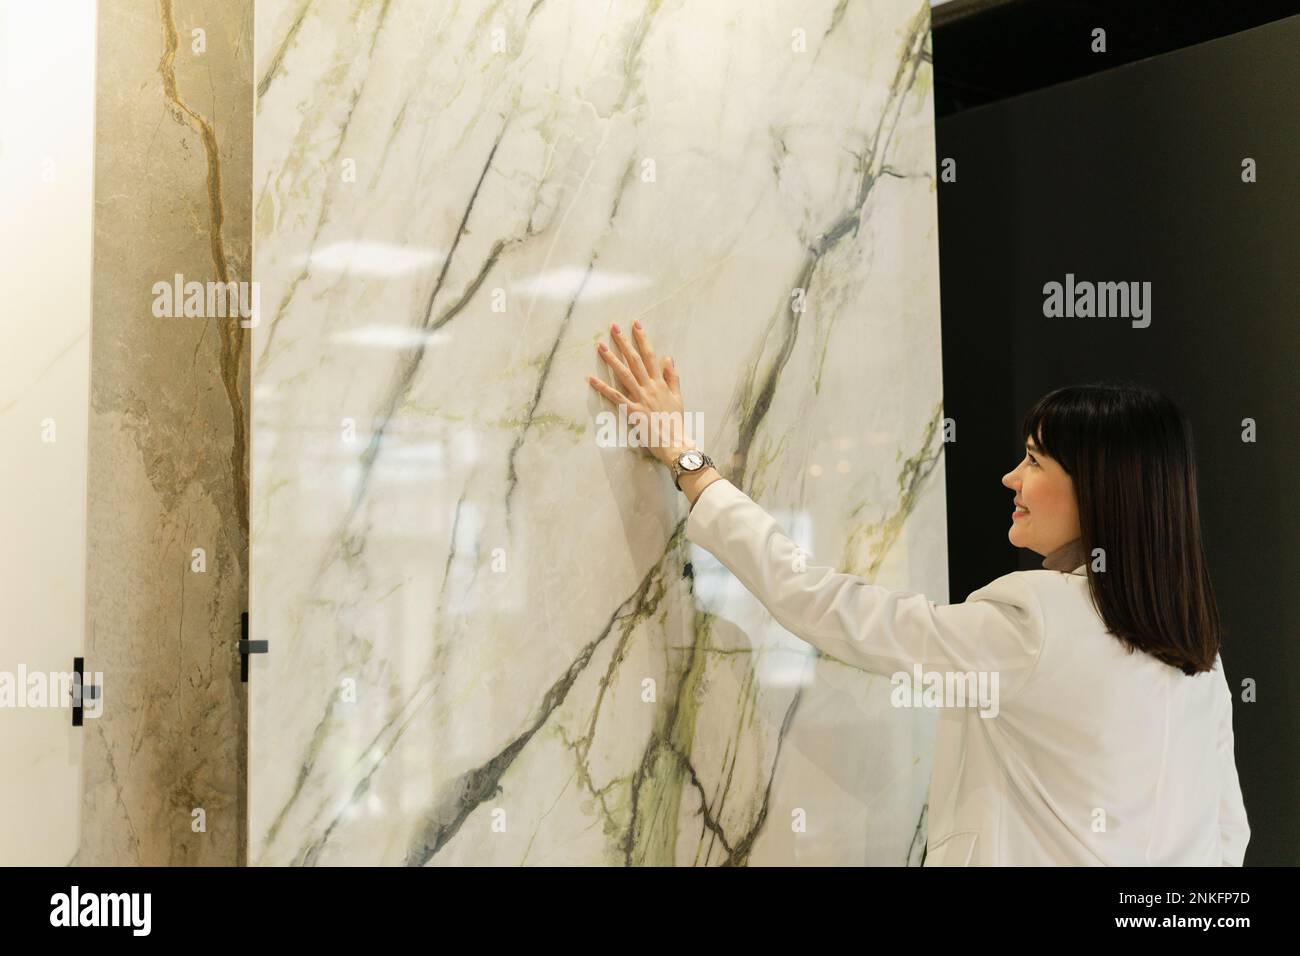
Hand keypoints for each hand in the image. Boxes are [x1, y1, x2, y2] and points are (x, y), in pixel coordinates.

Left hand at [587, 321, 693, 465]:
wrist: (675, 442)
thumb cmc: (676, 422)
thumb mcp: (678, 397)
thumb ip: (672, 377)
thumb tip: (668, 358)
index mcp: (660, 383)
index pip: (650, 355)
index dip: (642, 339)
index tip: (635, 324)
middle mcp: (650, 387)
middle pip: (635, 360)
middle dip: (624, 342)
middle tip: (613, 327)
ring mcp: (641, 398)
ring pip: (624, 374)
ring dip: (611, 359)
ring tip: (600, 346)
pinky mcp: (632, 411)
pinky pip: (616, 397)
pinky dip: (603, 387)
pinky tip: (592, 378)